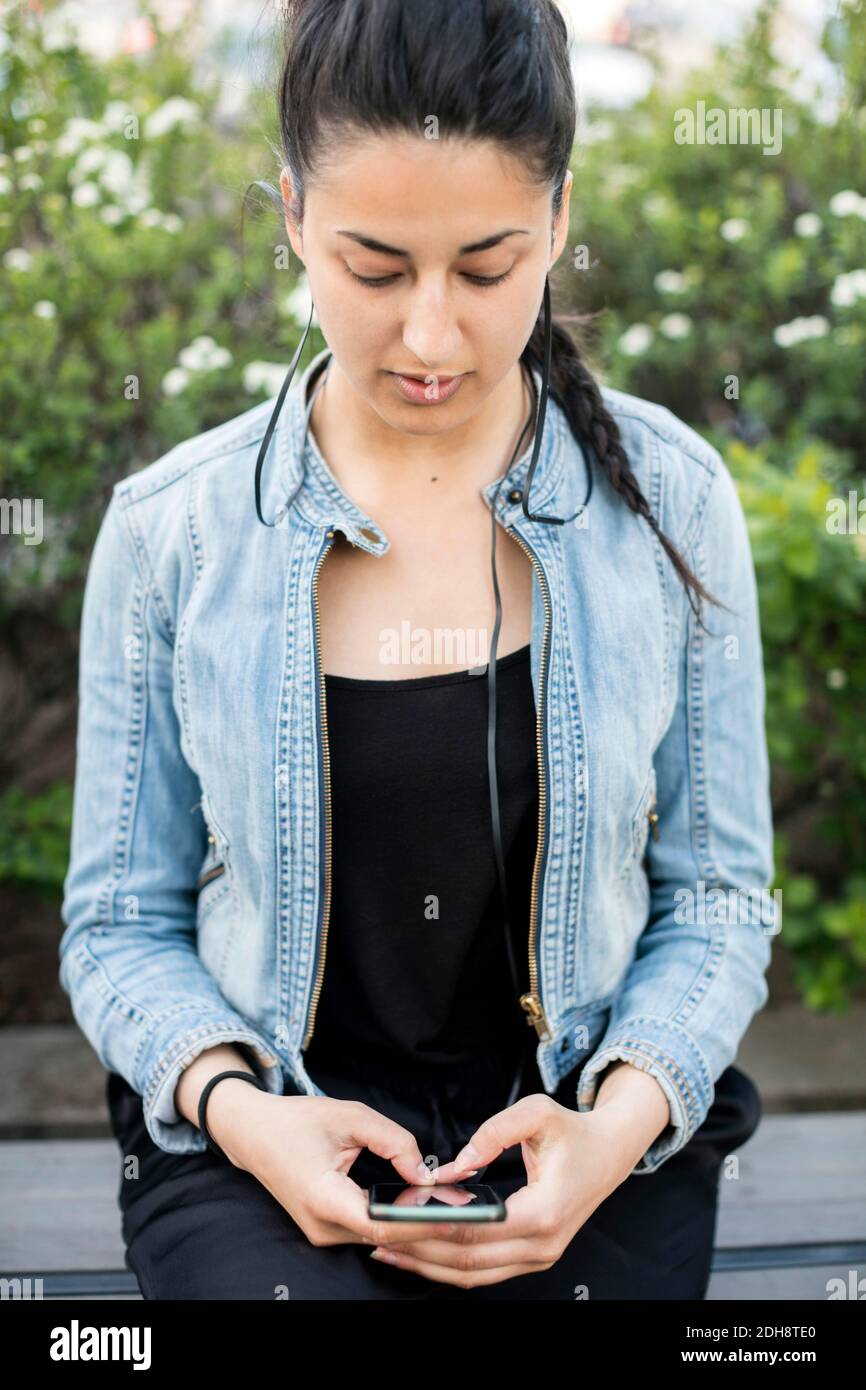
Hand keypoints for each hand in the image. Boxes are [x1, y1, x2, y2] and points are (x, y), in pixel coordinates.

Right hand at [206, 1082, 460, 1251]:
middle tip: (464, 1203)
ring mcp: (322, 1233)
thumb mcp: (350, 1116)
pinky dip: (393, 1219)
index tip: (454, 1208)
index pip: (381, 1222)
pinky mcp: (326, 1229)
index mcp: (323, 1197)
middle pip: (385, 1235)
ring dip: (411, 1222)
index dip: (421, 1220)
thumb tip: (425, 1171)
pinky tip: (417, 1203)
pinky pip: (367, 1230)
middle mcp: (322, 1226)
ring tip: (448, 1201)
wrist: (252, 1134)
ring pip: (378, 1236)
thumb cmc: (296, 1122)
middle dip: (425, 1221)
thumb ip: (394, 1141)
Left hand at [365, 1083, 662, 1287]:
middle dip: (419, 1249)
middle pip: (468, 1259)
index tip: (396, 1216)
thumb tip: (452, 1166)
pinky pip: (484, 1272)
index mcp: (543, 1212)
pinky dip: (449, 1266)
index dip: (432, 1225)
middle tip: (377, 1233)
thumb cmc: (573, 1132)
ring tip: (387, 1247)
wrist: (610, 1152)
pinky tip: (420, 1253)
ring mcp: (539, 1257)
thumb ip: (492, 1133)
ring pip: (473, 1275)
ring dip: (428, 1265)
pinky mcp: (532, 1257)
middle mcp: (542, 1245)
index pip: (476, 1229)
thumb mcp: (536, 1113)